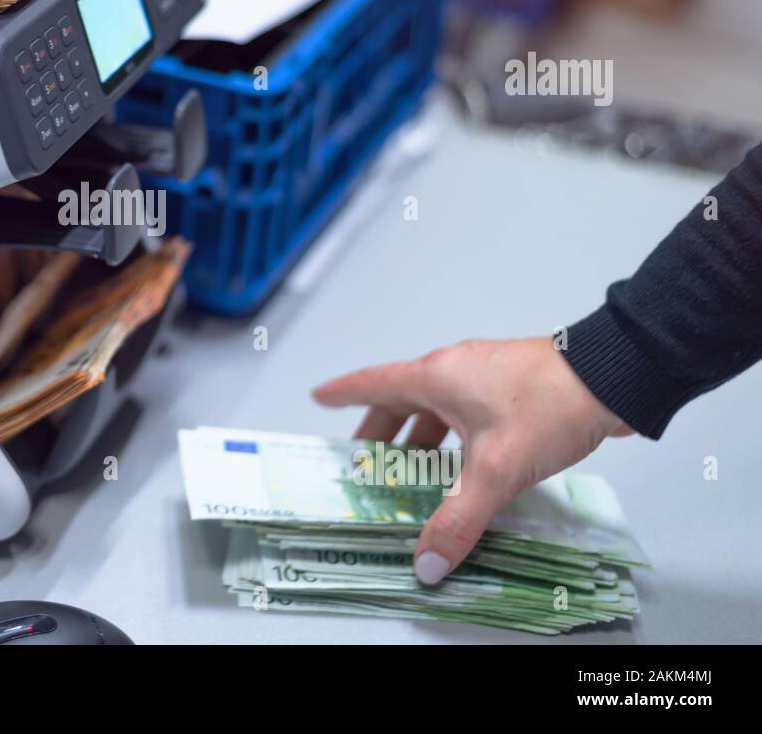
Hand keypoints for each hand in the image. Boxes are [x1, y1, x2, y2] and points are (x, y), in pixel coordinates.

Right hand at [311, 337, 631, 584]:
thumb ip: (459, 519)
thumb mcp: (496, 470)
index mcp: (437, 377)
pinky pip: (466, 412)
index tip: (318, 397)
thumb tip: (429, 560)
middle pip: (403, 399)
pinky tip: (466, 467)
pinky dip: (453, 438)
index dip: (343, 394)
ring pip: (438, 407)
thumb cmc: (548, 407)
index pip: (374, 384)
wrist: (614, 376)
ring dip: (421, 438)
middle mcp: (455, 370)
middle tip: (367, 461)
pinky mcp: (512, 388)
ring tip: (415, 474)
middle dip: (382, 432)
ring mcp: (486, 377)